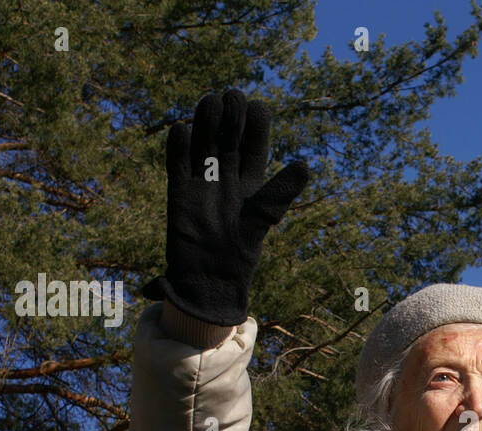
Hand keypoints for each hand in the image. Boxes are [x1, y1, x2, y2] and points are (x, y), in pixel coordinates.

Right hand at [143, 89, 309, 325]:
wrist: (211, 282)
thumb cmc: (241, 255)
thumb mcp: (263, 219)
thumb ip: (279, 193)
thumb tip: (305, 165)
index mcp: (250, 183)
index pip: (254, 145)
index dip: (256, 125)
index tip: (258, 107)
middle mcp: (225, 178)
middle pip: (228, 137)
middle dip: (230, 116)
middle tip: (232, 96)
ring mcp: (200, 183)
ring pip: (203, 144)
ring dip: (205, 123)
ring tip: (209, 102)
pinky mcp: (178, 194)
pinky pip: (176, 165)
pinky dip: (177, 148)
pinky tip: (181, 129)